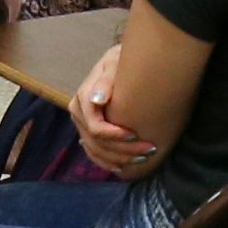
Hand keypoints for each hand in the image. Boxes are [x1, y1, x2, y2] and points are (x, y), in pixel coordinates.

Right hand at [71, 46, 159, 177]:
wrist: (119, 61)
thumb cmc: (120, 61)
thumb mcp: (114, 63)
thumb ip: (106, 79)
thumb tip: (97, 100)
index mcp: (82, 99)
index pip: (95, 127)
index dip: (115, 136)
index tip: (135, 135)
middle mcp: (78, 114)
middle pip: (97, 142)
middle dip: (123, 150)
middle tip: (150, 150)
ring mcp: (82, 124)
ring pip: (95, 151)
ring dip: (118, 159)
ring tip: (142, 158)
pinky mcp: (87, 131)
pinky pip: (93, 153)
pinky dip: (107, 162)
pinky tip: (122, 167)